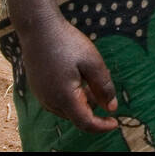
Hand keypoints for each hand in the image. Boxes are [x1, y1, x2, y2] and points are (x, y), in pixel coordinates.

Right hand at [19, 18, 118, 134]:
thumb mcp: (93, 62)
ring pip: (67, 109)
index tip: (116, 122)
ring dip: (83, 103)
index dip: (102, 126)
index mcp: (64, 98)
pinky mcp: (38, 88)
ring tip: (93, 82)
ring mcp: (41, 95)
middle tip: (106, 94)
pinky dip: (72, 97)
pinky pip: (58, 101)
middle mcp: (50, 101)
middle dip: (94, 111)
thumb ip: (104, 87)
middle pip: (76, 117)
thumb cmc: (67, 43)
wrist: (38, 28)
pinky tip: (79, 79)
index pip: (86, 123)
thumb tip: (112, 107)